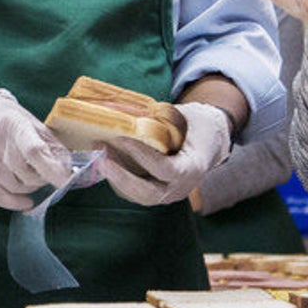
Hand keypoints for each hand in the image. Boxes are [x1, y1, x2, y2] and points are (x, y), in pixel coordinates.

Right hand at [0, 89, 73, 210]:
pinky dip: (12, 203)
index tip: (64, 181)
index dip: (51, 169)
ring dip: (27, 190)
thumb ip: (51, 146)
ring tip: (30, 180)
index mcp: (13, 123)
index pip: (33, 150)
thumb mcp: (32, 124)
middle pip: (23, 174)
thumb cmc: (9, 122)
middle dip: (40, 179)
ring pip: (12, 188)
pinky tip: (23, 201)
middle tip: (44, 174)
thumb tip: (68, 172)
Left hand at [99, 102, 231, 206]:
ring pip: (137, 195)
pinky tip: (106, 158)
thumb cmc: (196, 125)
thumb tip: (121, 112)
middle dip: (120, 177)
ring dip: (114, 176)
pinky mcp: (156, 193)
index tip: (122, 137)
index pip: (164, 169)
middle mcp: (180, 188)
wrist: (208, 142)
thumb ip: (158, 119)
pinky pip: (134, 192)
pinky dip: (118, 177)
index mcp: (192, 168)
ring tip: (98, 152)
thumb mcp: (184, 117)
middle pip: (147, 193)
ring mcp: (168, 194)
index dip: (142, 155)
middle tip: (101, 157)